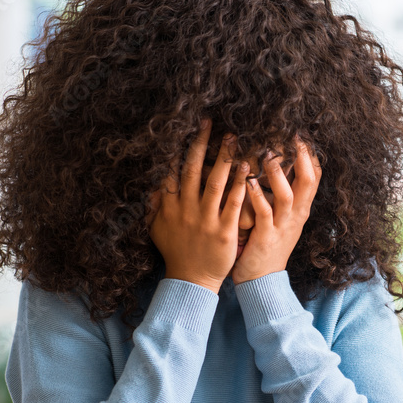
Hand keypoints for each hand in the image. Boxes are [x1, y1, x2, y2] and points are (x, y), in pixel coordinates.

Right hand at [147, 119, 248, 293]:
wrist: (192, 280)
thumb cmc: (176, 252)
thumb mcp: (157, 228)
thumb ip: (155, 205)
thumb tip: (153, 183)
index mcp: (170, 207)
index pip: (172, 171)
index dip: (178, 148)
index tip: (185, 127)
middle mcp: (186, 210)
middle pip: (193, 170)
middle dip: (201, 144)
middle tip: (210, 122)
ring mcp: (206, 220)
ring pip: (215, 182)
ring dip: (224, 158)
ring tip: (234, 138)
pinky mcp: (224, 232)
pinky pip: (234, 203)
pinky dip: (241, 185)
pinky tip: (249, 168)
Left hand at [230, 135, 321, 284]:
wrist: (261, 280)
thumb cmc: (266, 244)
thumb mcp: (280, 217)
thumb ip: (280, 193)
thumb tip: (275, 163)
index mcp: (300, 209)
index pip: (314, 176)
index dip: (309, 153)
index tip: (300, 133)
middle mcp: (296, 216)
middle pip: (308, 180)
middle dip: (301, 156)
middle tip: (290, 134)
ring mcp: (283, 227)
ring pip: (288, 195)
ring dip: (278, 173)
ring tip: (267, 154)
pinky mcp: (266, 238)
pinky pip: (265, 214)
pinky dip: (258, 196)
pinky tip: (248, 182)